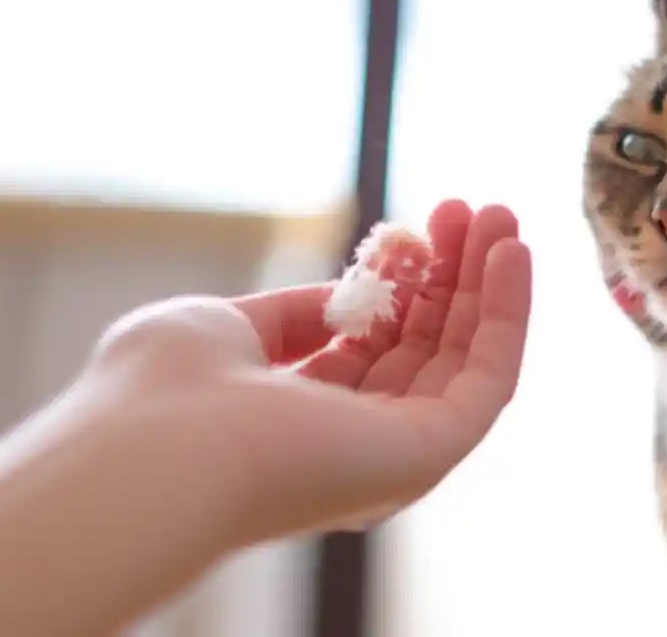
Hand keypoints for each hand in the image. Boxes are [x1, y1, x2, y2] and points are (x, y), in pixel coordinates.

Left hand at [76, 200, 531, 540]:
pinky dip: (507, 315)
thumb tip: (347, 297)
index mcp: (298, 424)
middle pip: (423, 350)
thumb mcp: (225, 328)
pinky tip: (512, 254)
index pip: (367, 348)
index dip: (395, 286)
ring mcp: (391, 455)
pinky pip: (487, 380)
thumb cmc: (161, 394)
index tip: (408, 233)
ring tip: (502, 214)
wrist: (155, 453)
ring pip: (461, 360)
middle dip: (450, 277)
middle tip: (473, 210)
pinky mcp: (426, 453)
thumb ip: (290, 316)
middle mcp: (352, 446)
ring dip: (487, 285)